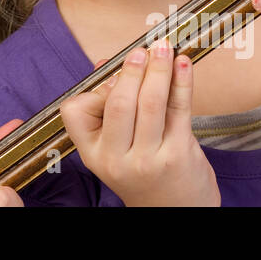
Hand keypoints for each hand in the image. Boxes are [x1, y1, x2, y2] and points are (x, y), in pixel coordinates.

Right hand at [59, 40, 219, 205]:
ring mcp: (149, 159)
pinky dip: (182, 81)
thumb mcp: (113, 150)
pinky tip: (183, 64)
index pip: (77, 112)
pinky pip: (178, 109)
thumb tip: (105, 65)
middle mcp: (117, 159)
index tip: (111, 78)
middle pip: (119, 103)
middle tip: (140, 50)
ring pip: (151, 102)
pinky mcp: (178, 154)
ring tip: (163, 47)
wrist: (174, 212)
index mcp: (93, 154)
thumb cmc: (142, 173)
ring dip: (158, 68)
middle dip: (131, 70)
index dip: (94, 91)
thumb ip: (107, 108)